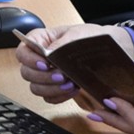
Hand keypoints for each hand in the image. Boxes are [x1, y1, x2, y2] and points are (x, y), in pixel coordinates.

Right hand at [13, 23, 133, 109]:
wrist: (110, 49)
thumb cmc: (91, 37)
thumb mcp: (77, 34)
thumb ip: (61, 43)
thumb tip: (48, 53)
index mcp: (40, 41)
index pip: (22, 52)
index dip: (29, 60)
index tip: (44, 63)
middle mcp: (40, 59)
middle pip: (27, 73)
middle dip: (43, 77)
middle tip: (61, 76)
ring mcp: (47, 75)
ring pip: (36, 88)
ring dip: (51, 89)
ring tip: (70, 84)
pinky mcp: (56, 88)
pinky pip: (49, 98)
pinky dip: (59, 97)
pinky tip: (72, 90)